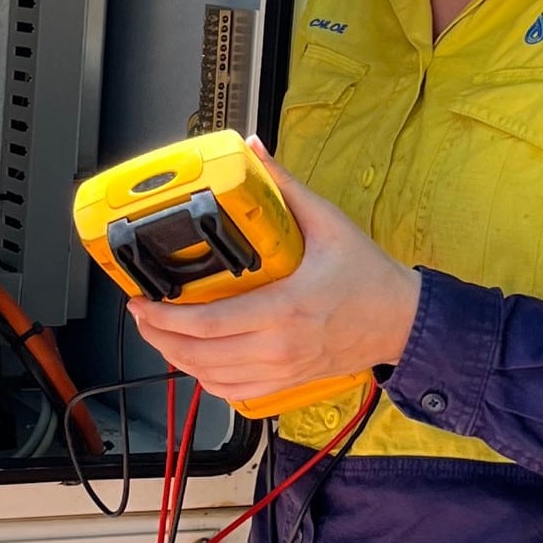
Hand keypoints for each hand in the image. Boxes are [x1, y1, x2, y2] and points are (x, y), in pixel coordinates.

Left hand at [124, 138, 420, 408]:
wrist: (401, 320)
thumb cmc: (368, 275)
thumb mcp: (328, 221)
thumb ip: (285, 186)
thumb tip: (253, 149)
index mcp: (285, 307)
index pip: (210, 323)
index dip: (166, 317)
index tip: (142, 300)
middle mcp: (279, 346)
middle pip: (200, 354)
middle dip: (159, 337)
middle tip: (141, 314)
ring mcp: (282, 370)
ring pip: (211, 378)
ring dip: (177, 359)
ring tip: (160, 334)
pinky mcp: (287, 382)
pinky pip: (234, 393)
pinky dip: (206, 380)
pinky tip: (196, 361)